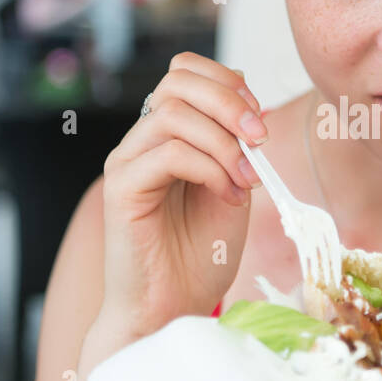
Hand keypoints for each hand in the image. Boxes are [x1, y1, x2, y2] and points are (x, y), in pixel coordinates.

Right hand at [99, 51, 265, 337]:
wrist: (174, 309)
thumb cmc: (201, 255)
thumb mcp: (234, 186)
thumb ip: (237, 144)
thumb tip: (252, 101)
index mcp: (167, 134)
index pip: (185, 71)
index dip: (227, 82)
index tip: (260, 120)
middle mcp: (141, 141)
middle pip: (177, 80)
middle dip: (229, 101)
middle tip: (260, 139)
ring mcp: (126, 161)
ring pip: (174, 114)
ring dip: (224, 144)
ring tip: (246, 182)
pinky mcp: (121, 189)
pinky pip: (169, 153)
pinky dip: (211, 169)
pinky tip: (228, 196)